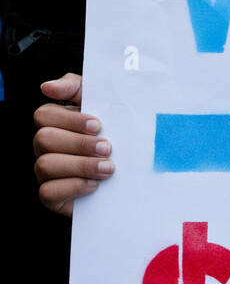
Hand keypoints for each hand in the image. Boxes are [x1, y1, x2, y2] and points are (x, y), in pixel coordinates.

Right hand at [33, 74, 113, 217]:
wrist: (130, 175)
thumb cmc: (114, 134)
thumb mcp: (100, 104)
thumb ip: (74, 87)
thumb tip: (48, 87)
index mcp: (55, 123)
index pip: (45, 115)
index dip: (70, 120)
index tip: (98, 125)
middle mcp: (45, 146)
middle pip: (44, 139)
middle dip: (78, 143)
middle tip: (107, 148)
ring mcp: (45, 171)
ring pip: (46, 165)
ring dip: (80, 165)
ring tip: (108, 168)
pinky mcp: (51, 196)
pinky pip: (48, 192)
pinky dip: (73, 187)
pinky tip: (94, 184)